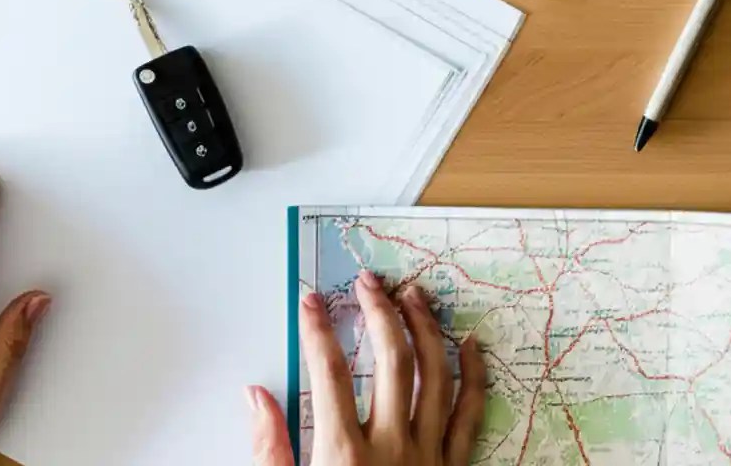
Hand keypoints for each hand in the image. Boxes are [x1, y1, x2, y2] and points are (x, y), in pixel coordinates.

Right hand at [248, 271, 486, 465]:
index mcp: (343, 456)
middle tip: (368, 282)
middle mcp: (392, 449)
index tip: (311, 301)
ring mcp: (428, 457)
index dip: (317, 328)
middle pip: (390, 358)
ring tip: (414, 296)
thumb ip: (269, 450)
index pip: (327, 371)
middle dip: (379, 311)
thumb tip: (255, 396)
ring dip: (426, 328)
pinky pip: (472, 413)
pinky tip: (471, 345)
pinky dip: (475, 375)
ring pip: (436, 374)